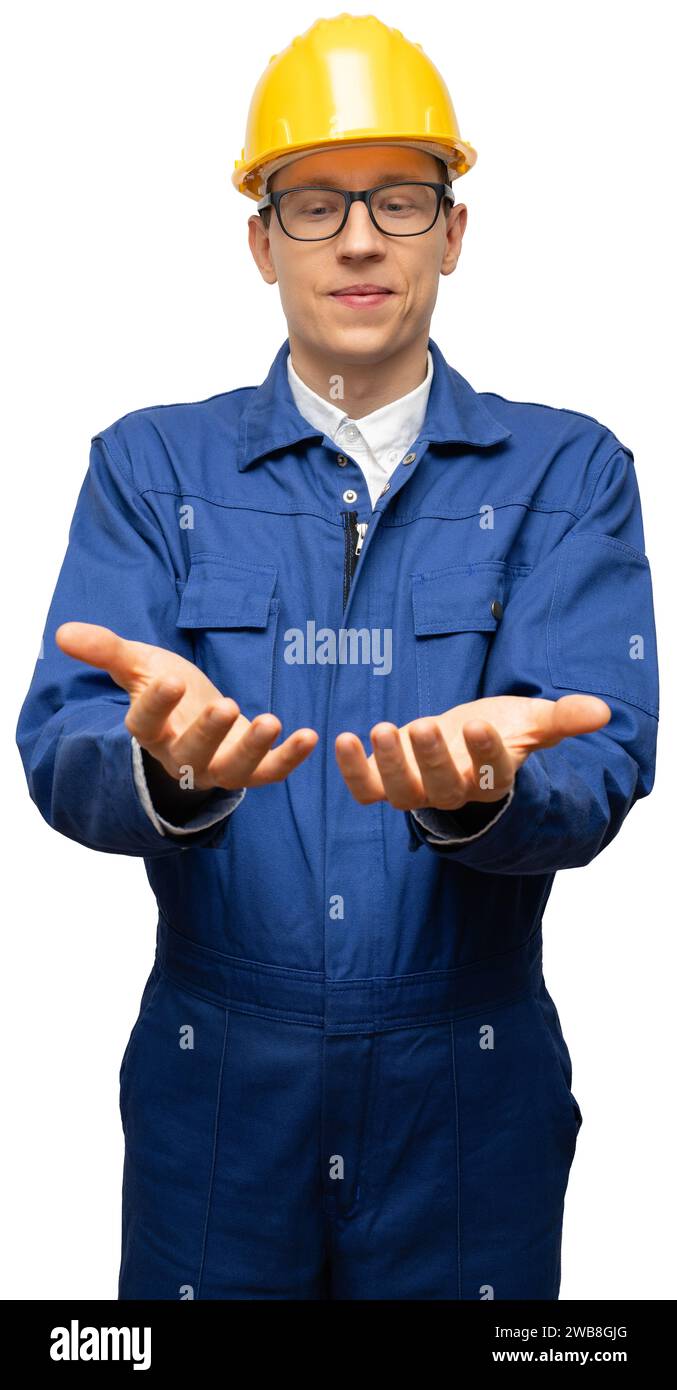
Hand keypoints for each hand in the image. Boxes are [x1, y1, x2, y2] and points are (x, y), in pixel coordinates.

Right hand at [55, 622, 317, 790]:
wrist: (193, 715)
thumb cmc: (165, 689)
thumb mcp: (137, 664)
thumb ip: (105, 650)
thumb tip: (62, 631)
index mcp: (150, 730)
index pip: (146, 722)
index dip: (156, 704)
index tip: (168, 680)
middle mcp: (181, 756)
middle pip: (191, 753)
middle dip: (208, 732)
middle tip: (225, 705)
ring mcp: (217, 767)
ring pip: (234, 769)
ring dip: (254, 749)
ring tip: (272, 720)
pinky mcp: (249, 769)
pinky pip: (269, 773)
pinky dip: (290, 758)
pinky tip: (311, 735)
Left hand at [334, 694, 610, 809]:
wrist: (467, 743)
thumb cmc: (504, 729)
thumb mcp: (534, 721)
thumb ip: (564, 718)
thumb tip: (602, 711)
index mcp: (494, 779)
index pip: (493, 774)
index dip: (486, 753)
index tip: (480, 723)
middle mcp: (455, 792)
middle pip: (444, 786)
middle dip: (432, 757)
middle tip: (424, 724)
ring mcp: (419, 791)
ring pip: (402, 792)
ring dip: (388, 763)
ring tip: (382, 728)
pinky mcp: (388, 784)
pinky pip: (366, 789)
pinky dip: (351, 770)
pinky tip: (340, 739)